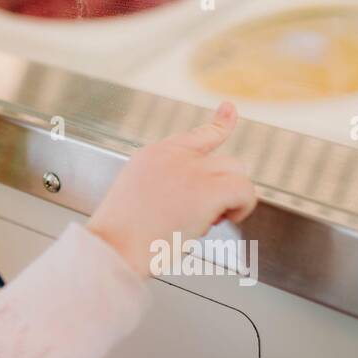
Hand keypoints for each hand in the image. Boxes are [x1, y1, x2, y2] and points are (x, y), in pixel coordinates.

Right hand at [86, 101, 257, 277]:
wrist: (113, 247)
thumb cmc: (119, 236)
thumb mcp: (135, 197)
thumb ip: (164, 186)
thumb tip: (195, 201)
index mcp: (152, 155)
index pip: (197, 134)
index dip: (221, 122)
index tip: (230, 109)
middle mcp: (173, 156)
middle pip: (224, 160)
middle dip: (223, 187)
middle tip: (207, 216)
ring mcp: (191, 170)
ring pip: (237, 173)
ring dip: (232, 199)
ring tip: (213, 221)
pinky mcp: (207, 191)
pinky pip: (244, 191)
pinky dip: (242, 208)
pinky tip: (225, 220)